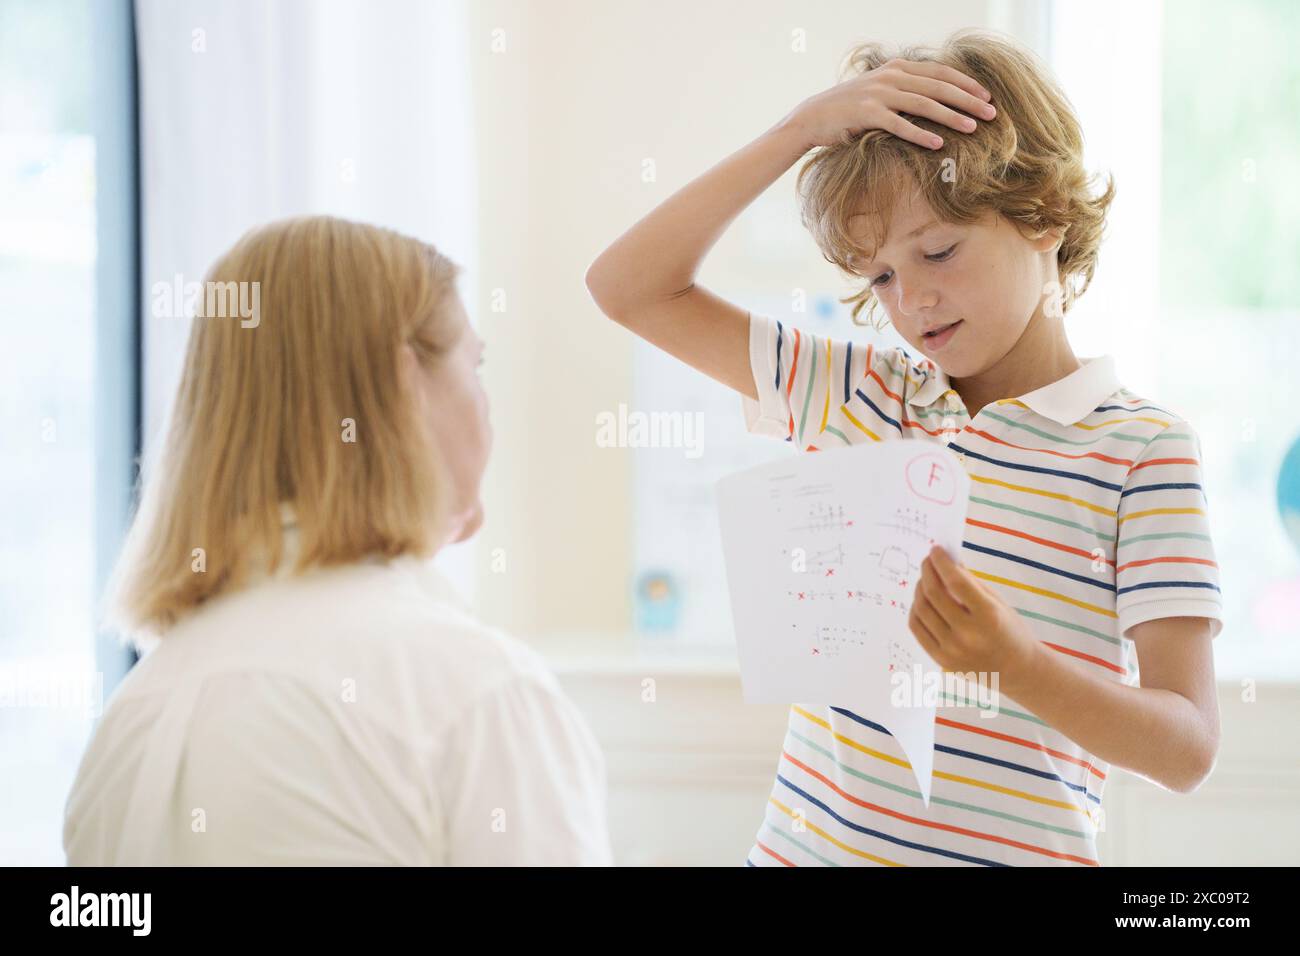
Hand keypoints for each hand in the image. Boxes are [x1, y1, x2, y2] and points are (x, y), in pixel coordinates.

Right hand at [783, 58, 995, 150]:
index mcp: (898, 68)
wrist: (813, 118)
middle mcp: (891, 77)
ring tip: (973, 128)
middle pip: (939, 87)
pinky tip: (938, 144)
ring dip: (951, 116)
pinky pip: (899, 125)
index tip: (987, 97)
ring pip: (924, 104)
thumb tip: (936, 99)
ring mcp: (878, 94)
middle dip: (968, 99)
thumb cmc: (850, 110)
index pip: (941, 73)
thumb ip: (905, 89)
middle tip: (992, 113)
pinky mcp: (867, 114)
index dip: (967, 84)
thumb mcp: (880, 92)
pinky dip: (920, 134)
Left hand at [908, 544, 1039, 682]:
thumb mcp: (997, 602)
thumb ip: (970, 582)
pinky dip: (916, 610)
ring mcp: (952, 650)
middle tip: (927, 561)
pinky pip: (917, 628)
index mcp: (988, 616)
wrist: (1018, 670)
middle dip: (927, 572)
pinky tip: (922, 601)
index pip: (956, 581)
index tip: (935, 550)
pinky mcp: (941, 660)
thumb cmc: (1009, 630)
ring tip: (925, 580)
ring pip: (921, 610)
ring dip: (919, 589)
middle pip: (933, 594)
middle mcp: (968, 634)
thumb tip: (947, 560)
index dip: (942, 562)